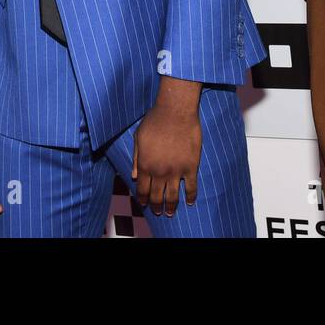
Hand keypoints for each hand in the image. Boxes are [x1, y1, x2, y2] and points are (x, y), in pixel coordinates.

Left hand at [132, 76, 202, 216]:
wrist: (175, 111)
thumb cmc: (155, 120)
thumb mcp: (138, 137)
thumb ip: (136, 158)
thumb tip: (134, 176)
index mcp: (145, 165)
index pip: (142, 189)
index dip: (143, 199)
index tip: (145, 204)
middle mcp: (159, 172)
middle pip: (157, 196)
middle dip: (156, 206)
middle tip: (158, 212)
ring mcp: (176, 170)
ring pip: (173, 196)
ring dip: (171, 207)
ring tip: (170, 213)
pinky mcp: (190, 166)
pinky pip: (191, 187)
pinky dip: (190, 197)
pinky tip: (189, 203)